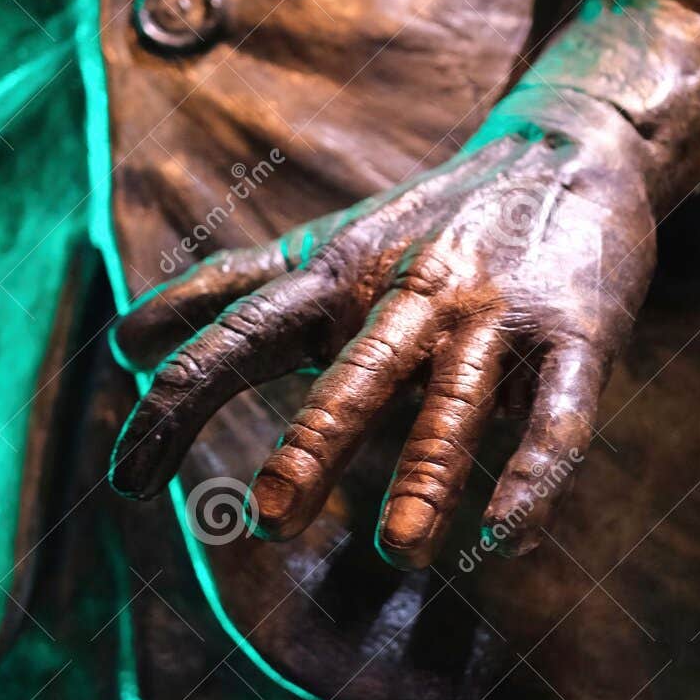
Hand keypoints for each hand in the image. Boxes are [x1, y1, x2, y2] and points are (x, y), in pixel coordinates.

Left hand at [109, 97, 656, 568]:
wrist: (572, 149)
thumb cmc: (427, 221)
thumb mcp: (324, 247)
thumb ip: (227, 292)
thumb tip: (122, 342)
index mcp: (336, 277)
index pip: (241, 337)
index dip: (179, 405)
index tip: (127, 480)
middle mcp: (408, 293)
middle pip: (354, 372)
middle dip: (314, 443)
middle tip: (271, 519)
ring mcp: (495, 315)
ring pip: (456, 398)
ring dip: (428, 471)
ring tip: (400, 549)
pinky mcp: (577, 335)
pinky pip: (559, 416)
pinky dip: (536, 475)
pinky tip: (509, 535)